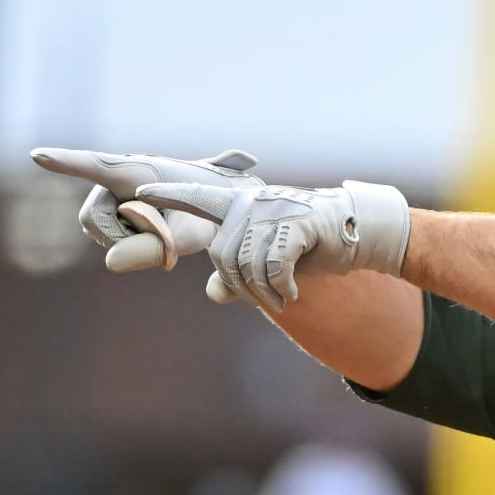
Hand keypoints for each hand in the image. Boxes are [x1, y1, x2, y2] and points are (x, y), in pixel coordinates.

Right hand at [29, 147, 263, 272]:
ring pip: (98, 230)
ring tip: (160, 228)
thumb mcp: (186, 238)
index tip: (37, 155)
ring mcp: (107, 192)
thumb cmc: (204, 215)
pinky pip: (105, 234)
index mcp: (135, 170)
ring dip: (127, 238)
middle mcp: (113, 177)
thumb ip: (153, 249)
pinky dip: (128, 241)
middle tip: (162, 235)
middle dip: (123, 235)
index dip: (66, 163)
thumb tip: (110, 264)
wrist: (215, 206)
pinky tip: (151, 233)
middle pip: (93, 220)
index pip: (94, 165)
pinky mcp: (109, 206)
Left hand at [136, 181, 410, 311]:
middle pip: (224, 257)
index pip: (196, 198)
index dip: (167, 198)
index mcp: (240, 205)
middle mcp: (251, 203)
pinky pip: (272, 267)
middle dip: (244, 287)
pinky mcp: (295, 223)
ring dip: (265, 293)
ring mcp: (273, 211)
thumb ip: (239, 276)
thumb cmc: (312, 247)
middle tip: (270, 298)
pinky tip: (294, 291)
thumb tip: (215, 293)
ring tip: (283, 297)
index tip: (135, 196)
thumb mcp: (271, 263)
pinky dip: (282, 288)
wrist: (358, 235)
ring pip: (247, 266)